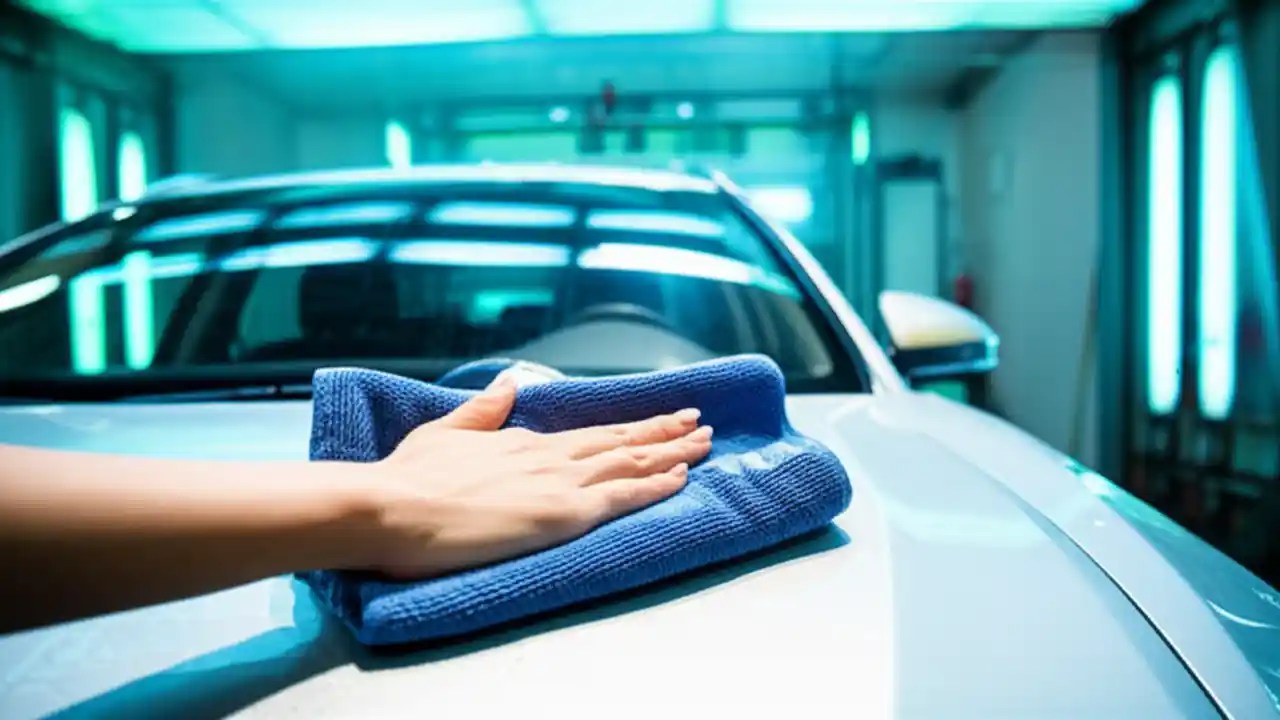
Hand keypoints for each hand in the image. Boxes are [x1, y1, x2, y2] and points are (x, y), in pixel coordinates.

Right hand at [363, 377, 712, 578]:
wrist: (389, 507)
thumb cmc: (405, 480)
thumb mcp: (444, 434)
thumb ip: (481, 412)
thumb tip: (507, 384)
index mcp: (520, 441)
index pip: (588, 434)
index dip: (627, 428)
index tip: (658, 420)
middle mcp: (548, 455)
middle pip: (619, 441)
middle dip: (663, 432)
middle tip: (700, 421)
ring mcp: (559, 482)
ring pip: (630, 461)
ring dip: (672, 451)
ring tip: (705, 440)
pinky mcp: (563, 512)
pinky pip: (623, 495)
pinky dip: (656, 484)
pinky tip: (682, 475)